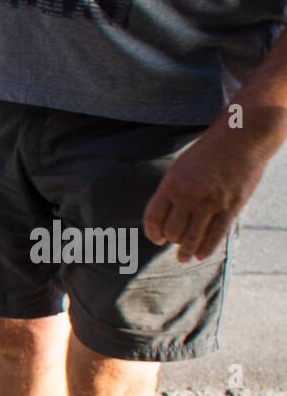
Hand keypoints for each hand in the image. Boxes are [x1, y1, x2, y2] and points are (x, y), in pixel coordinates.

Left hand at [142, 125, 269, 263]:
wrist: (243, 137)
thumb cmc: (208, 151)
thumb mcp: (181, 168)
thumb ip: (172, 192)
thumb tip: (165, 218)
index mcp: (171, 184)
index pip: (153, 218)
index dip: (152, 233)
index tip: (156, 239)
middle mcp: (188, 195)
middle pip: (172, 231)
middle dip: (170, 241)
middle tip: (173, 244)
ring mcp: (211, 203)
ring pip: (192, 238)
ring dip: (186, 252)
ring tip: (184, 258)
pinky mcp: (231, 207)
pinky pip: (216, 235)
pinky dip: (206, 248)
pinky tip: (201, 255)